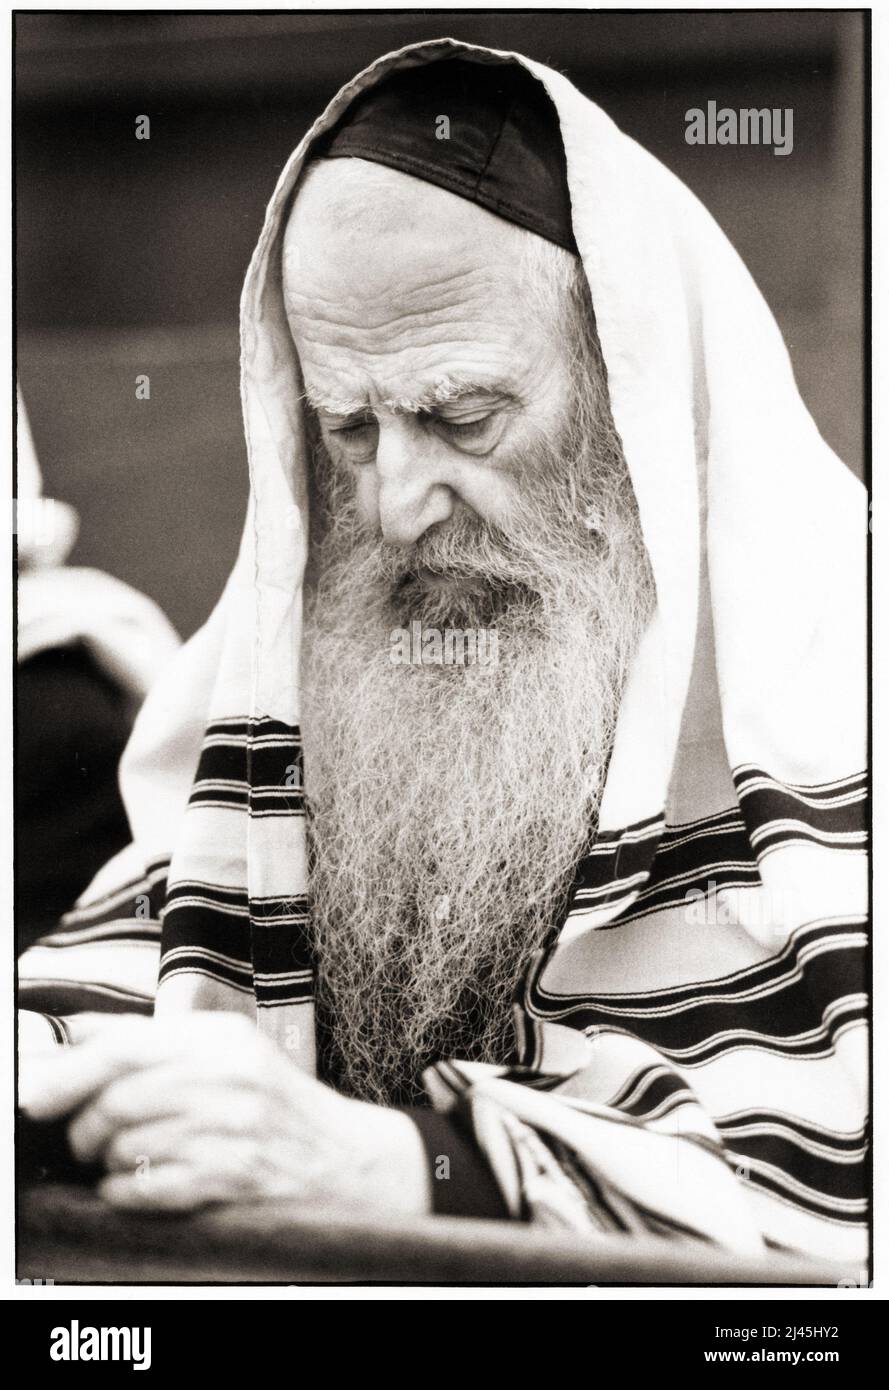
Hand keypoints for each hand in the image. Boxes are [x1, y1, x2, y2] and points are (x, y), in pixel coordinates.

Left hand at [18, 1013, 430, 1216]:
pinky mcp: (232, 1180)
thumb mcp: (232, 1053)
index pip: (125, 1046)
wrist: (348, 1163)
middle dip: (87, 1128)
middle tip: (88, 1140)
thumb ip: (160, 1041)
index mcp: (221, 1040)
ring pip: (128, 1146)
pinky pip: (149, 1188)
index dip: (70, 1073)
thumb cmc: (278, 1108)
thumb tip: (83, 1034)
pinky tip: (136, 1187)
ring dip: (111, 1162)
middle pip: (117, 1100)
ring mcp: (232, 1130)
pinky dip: (127, 1192)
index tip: (38, 1096)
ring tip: (125, 1162)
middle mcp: (228, 1078)